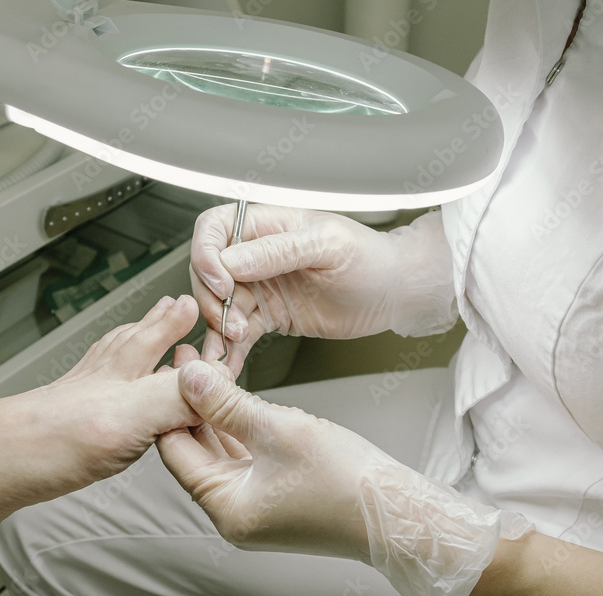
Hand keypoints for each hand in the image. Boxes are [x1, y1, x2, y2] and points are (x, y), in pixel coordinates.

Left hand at [37, 294, 202, 488]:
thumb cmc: (55, 441)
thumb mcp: (132, 416)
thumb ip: (177, 396)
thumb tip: (218, 380)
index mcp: (124, 370)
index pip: (160, 334)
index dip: (179, 320)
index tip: (196, 305)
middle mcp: (104, 377)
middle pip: (136, 338)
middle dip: (157, 322)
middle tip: (174, 306)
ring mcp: (83, 395)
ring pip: (114, 356)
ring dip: (133, 340)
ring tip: (141, 331)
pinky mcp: (68, 420)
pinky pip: (97, 384)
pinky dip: (110, 373)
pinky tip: (105, 386)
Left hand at [158, 360, 530, 595]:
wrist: (398, 516)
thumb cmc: (346, 480)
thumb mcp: (279, 430)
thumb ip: (228, 403)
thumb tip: (187, 375)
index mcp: (224, 507)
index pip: (175, 449)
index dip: (171, 403)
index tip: (174, 363)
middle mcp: (232, 514)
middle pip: (194, 451)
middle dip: (191, 406)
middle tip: (191, 359)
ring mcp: (253, 509)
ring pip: (219, 454)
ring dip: (215, 415)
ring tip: (210, 370)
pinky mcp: (273, 500)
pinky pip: (244, 461)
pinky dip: (238, 431)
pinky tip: (236, 399)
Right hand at [190, 205, 455, 373]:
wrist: (395, 293)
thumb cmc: (372, 259)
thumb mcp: (327, 247)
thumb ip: (278, 251)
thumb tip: (232, 260)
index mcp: (268, 224)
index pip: (214, 229)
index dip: (207, 256)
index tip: (221, 283)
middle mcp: (257, 254)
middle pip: (207, 272)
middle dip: (211, 300)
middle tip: (230, 322)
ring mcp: (260, 286)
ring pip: (217, 306)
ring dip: (218, 329)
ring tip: (232, 345)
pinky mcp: (268, 316)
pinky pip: (237, 333)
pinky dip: (229, 350)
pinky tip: (229, 364)